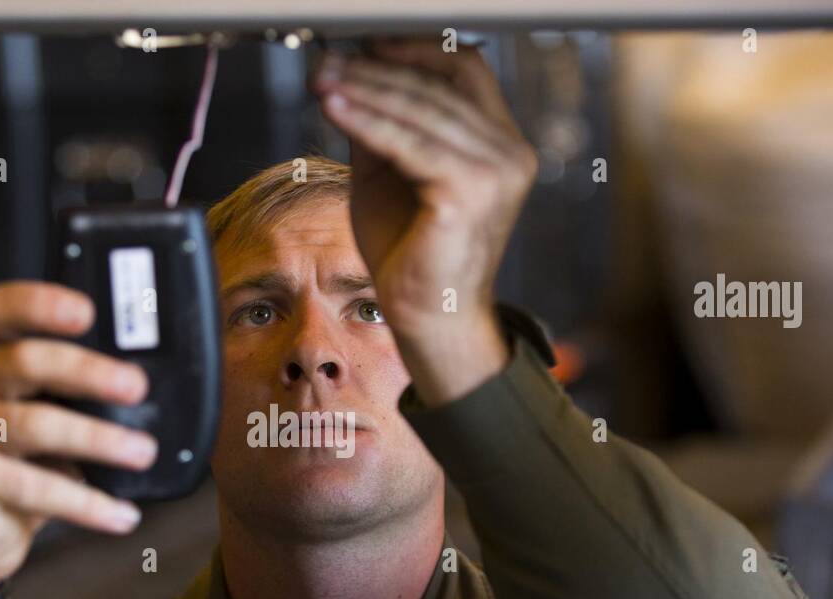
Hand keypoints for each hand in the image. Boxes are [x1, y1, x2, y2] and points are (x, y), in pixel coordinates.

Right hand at [0, 281, 157, 598]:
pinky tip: (122, 514)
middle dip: (88, 371)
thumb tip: (143, 389)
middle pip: (24, 360)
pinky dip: (88, 503)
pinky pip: (37, 488)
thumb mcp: (37, 414)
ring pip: (35, 424)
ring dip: (99, 438)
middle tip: (137, 387)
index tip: (88, 312)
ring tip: (142, 451)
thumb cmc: (16, 463)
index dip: (41, 303)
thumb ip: (68, 393)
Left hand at [312, 37, 537, 401]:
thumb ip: (380, 127)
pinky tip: (336, 107)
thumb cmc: (411, 256)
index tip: (362, 45)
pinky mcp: (470, 194)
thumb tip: (347, 76)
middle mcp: (509, 153)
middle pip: (440, 84)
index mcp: (500, 145)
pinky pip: (410, 144)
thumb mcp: (389, 174)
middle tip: (328, 61)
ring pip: (423, 109)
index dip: (414, 50)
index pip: (466, 70)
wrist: (429, 320)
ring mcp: (496, 173)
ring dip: (366, 89)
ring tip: (324, 80)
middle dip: (376, 68)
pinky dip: (369, 120)